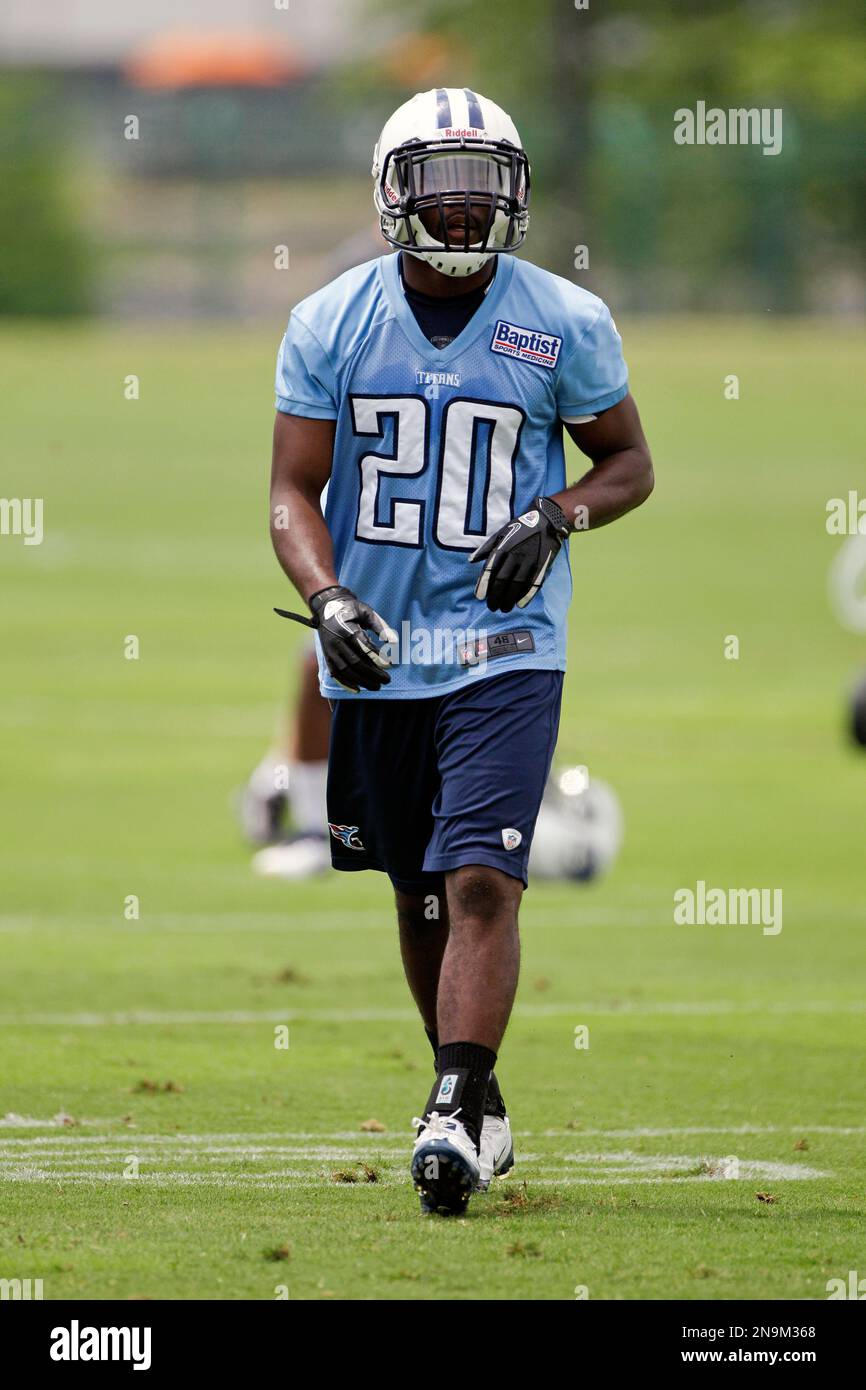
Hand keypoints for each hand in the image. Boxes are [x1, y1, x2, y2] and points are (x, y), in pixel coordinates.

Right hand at [275, 585, 396, 692]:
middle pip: (356, 663)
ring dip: (362, 681)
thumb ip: (381, 627)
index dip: (378, 658)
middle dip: (373, 674)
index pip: (364, 647)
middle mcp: (336, 642)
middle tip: (387, 680)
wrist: (327, 607)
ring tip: (377, 686)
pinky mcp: (327, 657)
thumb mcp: (367, 612)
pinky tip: (358, 689)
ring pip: (346, 671)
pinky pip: (336, 674)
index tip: (391, 665)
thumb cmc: (351, 609)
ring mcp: (330, 651)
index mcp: (346, 629)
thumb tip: (395, 642)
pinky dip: (346, 683)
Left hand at [469, 496, 570, 612]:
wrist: (547, 521)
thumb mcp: (501, 533)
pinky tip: (520, 604)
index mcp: (503, 547)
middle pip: (502, 580)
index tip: (479, 597)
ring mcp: (530, 561)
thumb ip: (485, 548)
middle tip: (491, 606)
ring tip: (504, 608)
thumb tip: (470, 561)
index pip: (490, 569)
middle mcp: (515, 555)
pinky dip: (526, 596)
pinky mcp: (542, 566)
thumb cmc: (521, 528)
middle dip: (495, 596)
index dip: (483, 584)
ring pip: (517, 585)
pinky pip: (533, 584)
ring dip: (509, 599)